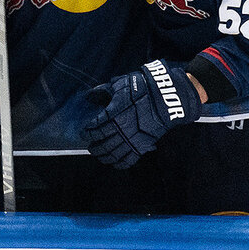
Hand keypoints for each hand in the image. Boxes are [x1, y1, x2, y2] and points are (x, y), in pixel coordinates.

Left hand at [83, 60, 200, 168]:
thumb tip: (90, 94)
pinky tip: (114, 163)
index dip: (87, 131)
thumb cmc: (142, 89)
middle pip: (101, 144)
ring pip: (112, 154)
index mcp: (112, 115)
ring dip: (103, 156)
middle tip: (90, 145)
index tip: (84, 132)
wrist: (164, 97)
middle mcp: (120, 129)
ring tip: (98, 155)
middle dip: (93, 146)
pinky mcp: (142, 146)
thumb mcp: (119, 85)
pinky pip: (128, 160)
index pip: (94, 127)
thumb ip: (103, 90)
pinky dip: (120, 164)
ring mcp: (132, 139)